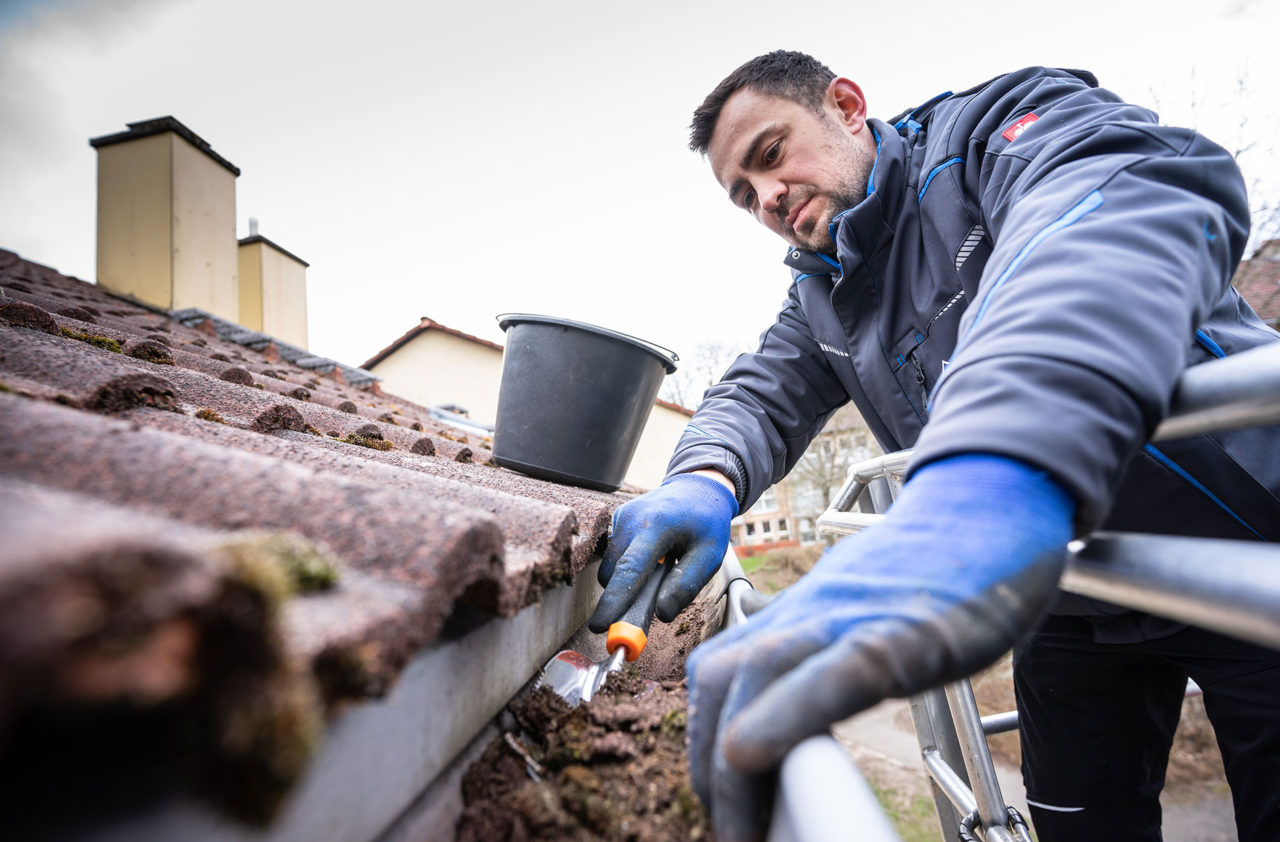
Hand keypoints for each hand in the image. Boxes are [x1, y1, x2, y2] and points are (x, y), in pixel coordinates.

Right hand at [588, 471, 738, 632]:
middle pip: (614, 572)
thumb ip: (686, 584)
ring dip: (628, 581)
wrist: (697, 488)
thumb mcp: (710, 554)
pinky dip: (628, 566)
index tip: (600, 626)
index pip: (630, 569)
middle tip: (634, 620)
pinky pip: (615, 555)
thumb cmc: (706, 523)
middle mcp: (632, 519)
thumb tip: (661, 613)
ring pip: (612, 566)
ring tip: (660, 571)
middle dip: (619, 600)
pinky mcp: (617, 519)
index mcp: (657, 526)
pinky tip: (652, 558)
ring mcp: (621, 517)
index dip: (614, 601)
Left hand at [686, 453, 1074, 840]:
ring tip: (741, 829)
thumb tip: (804, 731)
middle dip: (708, 765)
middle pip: (722, 679)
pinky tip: (755, 755)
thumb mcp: (863, 610)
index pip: (721, 672)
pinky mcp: (905, 630)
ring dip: (732, 762)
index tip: (719, 797)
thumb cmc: (935, 567)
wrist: (992, 503)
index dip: (705, 738)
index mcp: (801, 615)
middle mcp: (811, 614)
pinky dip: (787, 714)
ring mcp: (852, 617)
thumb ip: (828, 659)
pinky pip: (835, 672)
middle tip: (728, 829)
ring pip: (760, 674)